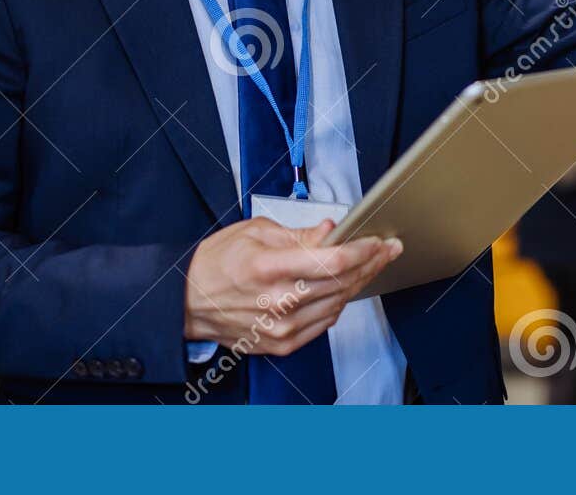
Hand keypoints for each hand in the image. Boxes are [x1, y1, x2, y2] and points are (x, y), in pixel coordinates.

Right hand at [184, 217, 401, 354]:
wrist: (188, 302)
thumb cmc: (216, 263)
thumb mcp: (254, 232)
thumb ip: (298, 235)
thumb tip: (330, 231)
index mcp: (269, 268)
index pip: (332, 261)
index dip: (362, 251)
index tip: (379, 241)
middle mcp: (278, 302)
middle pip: (341, 283)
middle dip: (370, 263)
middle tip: (387, 249)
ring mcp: (282, 328)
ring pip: (338, 304)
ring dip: (359, 283)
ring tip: (371, 265)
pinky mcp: (282, 343)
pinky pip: (324, 323)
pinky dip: (339, 304)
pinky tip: (346, 288)